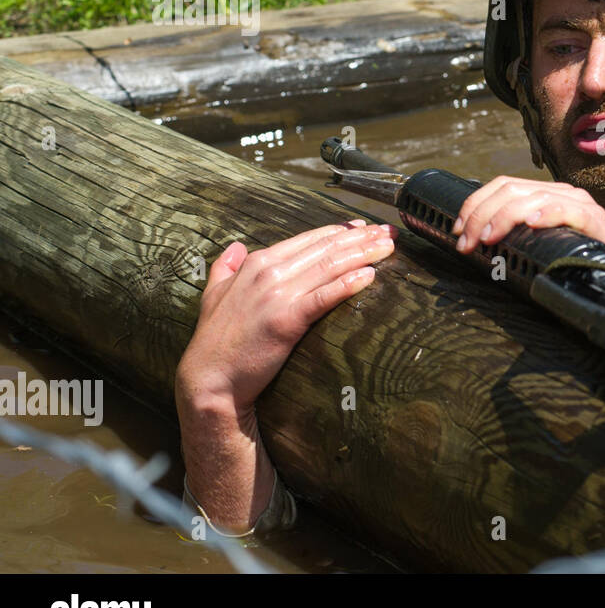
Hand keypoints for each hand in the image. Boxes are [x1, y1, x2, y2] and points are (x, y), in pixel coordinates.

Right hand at [177, 219, 397, 414]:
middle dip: (362, 237)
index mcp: (256, 263)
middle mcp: (268, 273)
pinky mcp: (286, 320)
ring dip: (364, 253)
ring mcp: (277, 295)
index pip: (308, 239)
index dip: (340, 231)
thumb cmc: (215, 341)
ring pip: (330, 266)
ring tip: (389, 247)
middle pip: (325, 248)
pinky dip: (348, 283)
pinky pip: (324, 297)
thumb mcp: (213, 295)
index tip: (365, 227)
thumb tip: (234, 246)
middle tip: (390, 231)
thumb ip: (225, 268)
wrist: (210, 380)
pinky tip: (370, 275)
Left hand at [451, 177, 604, 276]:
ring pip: (533, 196)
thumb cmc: (585, 266)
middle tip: (465, 242)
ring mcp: (581, 206)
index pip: (503, 185)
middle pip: (511, 188)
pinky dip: (546, 213)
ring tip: (486, 238)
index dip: (475, 204)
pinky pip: (568, 210)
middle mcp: (563, 194)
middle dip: (479, 214)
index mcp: (548, 197)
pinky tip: (530, 224)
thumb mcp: (546, 247)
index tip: (457, 229)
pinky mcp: (597, 222)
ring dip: (502, 217)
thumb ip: (520, 239)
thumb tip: (478, 245)